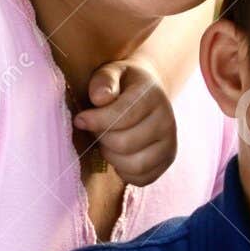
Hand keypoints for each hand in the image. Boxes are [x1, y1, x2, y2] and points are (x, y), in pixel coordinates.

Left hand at [72, 59, 176, 187]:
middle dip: (102, 138)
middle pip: (124, 144)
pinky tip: (118, 154)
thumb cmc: (122, 84)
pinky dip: (124, 171)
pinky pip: (142, 178)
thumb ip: (104, 81)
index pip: (122, 116)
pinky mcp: (167, 161)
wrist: (147, 92)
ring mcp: (170, 143)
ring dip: (112, 157)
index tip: (79, 119)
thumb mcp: (111, 72)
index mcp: (152, 96)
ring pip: (135, 165)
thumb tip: (100, 99)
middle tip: (96, 129)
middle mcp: (167, 121)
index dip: (95, 121)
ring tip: (106, 142)